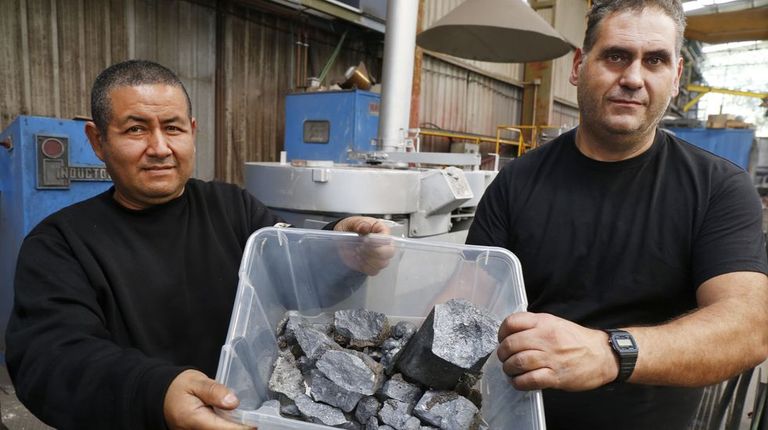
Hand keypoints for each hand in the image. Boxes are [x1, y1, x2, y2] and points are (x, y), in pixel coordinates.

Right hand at [164, 369, 254, 429]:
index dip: (243, 426)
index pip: (225, 429)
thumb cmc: (177, 386)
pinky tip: (233, 418)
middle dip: (240, 426)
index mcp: (194, 419)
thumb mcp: (196, 381)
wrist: (160, 394)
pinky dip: (225, 425)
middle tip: (254, 417)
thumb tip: (233, 402)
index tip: (257, 420)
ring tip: (244, 417)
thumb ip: (214, 391)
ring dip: (233, 426)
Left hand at [333, 216, 394, 275]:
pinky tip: (358, 259)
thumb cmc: (351, 228)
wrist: (343, 237)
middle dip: (374, 253)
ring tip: (357, 252)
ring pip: (382, 263)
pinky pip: (374, 271)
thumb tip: (365, 226)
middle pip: (389, 253)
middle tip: (360, 248)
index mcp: (382, 230)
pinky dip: (365, 267)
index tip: (365, 241)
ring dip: (368, 260)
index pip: (388, 238)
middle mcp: (384, 244)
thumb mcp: (352, 222)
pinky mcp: (373, 265)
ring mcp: (380, 256)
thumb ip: (359, 223)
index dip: (377, 242)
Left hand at [496, 312, 617, 390]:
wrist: (603, 355)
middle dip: (503, 354)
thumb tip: (512, 334)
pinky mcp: (556, 376)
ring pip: (517, 362)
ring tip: (511, 370)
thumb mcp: (555, 323)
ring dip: (509, 369)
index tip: (502, 340)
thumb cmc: (578, 340)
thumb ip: (534, 326)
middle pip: (511, 344)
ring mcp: (551, 357)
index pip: (512, 322)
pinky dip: (519, 383)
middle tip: (505, 358)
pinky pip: (529, 380)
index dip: (502, 332)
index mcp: (544, 322)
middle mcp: (546, 338)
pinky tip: (519, 382)